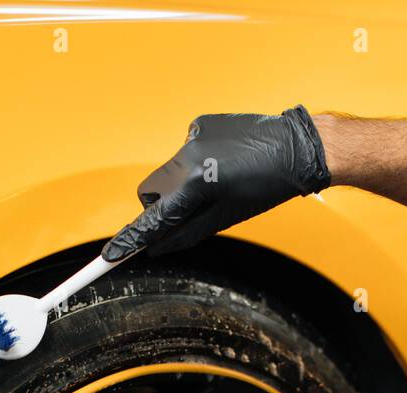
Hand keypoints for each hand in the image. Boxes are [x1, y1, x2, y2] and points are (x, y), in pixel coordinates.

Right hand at [101, 105, 330, 261]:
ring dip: (182, 184)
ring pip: (168, 171)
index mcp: (197, 183)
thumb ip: (187, 233)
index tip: (110, 256)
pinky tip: (224, 161)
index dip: (132, 240)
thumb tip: (157, 248)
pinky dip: (197, 162)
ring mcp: (192, 135)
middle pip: (151, 191)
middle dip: (161, 206)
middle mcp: (188, 156)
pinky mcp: (200, 122)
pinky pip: (185, 150)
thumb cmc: (267, 188)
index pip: (156, 219)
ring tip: (219, 182)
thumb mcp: (228, 217)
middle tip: (189, 211)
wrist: (296, 147)